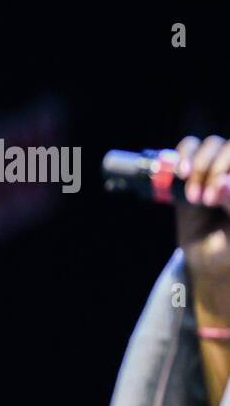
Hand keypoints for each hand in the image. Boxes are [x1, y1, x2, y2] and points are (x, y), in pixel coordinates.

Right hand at [174, 135, 229, 283]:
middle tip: (204, 201)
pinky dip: (183, 155)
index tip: (216, 190)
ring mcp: (217, 168)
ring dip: (197, 167)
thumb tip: (222, 182)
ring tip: (192, 197)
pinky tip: (180, 173)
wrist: (210, 260)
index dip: (228, 165)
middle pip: (227, 147)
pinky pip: (189, 147)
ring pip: (210, 145)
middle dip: (212, 170)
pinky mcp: (193, 172)